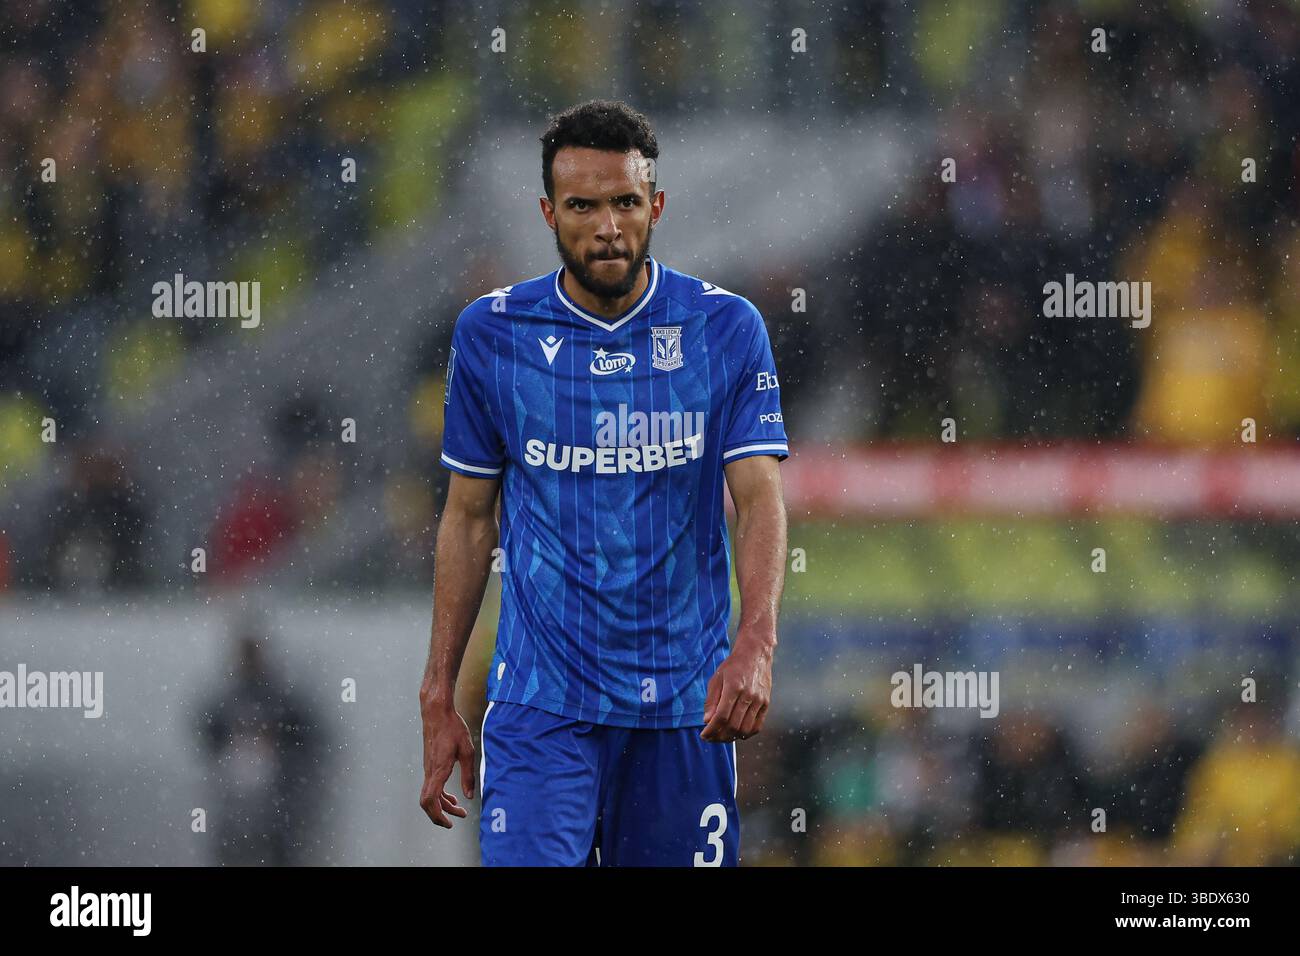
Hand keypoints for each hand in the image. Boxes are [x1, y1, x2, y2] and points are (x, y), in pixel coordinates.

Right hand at [419, 697, 475, 827]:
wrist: (437, 713)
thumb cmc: (453, 728)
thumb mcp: (467, 751)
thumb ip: (468, 775)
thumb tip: (469, 796)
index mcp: (438, 770)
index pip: (431, 800)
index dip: (438, 816)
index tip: (450, 823)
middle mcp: (430, 772)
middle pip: (428, 802)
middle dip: (440, 815)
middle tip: (456, 821)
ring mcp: (428, 768)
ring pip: (430, 795)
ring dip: (443, 805)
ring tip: (459, 810)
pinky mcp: (430, 764)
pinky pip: (432, 786)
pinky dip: (441, 795)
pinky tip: (453, 796)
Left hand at [700, 632, 773, 742]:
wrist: (756, 654)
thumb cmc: (733, 665)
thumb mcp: (716, 679)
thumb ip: (711, 701)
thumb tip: (707, 721)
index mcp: (733, 687)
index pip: (721, 716)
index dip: (711, 730)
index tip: (704, 735)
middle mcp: (748, 695)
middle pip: (733, 725)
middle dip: (719, 737)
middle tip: (711, 738)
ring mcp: (759, 700)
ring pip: (745, 729)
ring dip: (732, 737)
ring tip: (722, 737)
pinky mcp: (766, 704)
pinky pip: (757, 726)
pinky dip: (746, 734)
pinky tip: (736, 733)